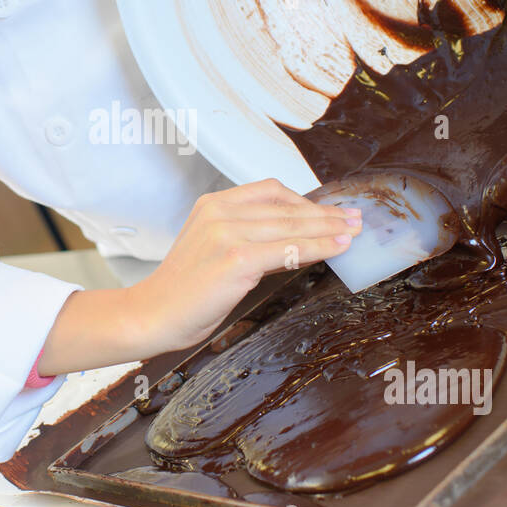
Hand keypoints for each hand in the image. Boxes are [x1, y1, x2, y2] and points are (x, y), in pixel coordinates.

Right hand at [123, 178, 361, 356]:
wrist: (153, 314)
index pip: (270, 191)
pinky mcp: (237, 257)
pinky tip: (337, 248)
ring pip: (292, 225)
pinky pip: (290, 248)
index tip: (330, 210)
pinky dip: (319, 247)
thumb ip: (247, 237)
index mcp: (212, 204)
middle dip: (326, 213)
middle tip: (354, 218)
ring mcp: (227, 232)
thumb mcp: (212, 249)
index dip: (306, 200)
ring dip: (329, 228)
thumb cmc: (183, 291)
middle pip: (286, 207)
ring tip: (353, 232)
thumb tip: (295, 239)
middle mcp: (219, 211)